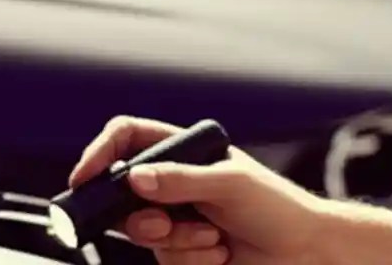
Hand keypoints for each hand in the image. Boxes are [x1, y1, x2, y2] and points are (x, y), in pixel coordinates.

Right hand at [69, 116, 328, 264]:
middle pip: (122, 193)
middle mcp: (174, 183)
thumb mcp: (229, 185)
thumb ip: (180, 180)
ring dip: (178, 241)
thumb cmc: (277, 207)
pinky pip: (164, 259)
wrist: (305, 254)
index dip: (101, 153)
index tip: (85, 178)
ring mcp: (176, 218)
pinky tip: (220, 253)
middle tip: (161, 226)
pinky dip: (190, 259)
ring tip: (214, 239)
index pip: (128, 139)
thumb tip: (134, 179)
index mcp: (185, 152)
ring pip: (142, 232)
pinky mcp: (183, 252)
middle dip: (140, 216)